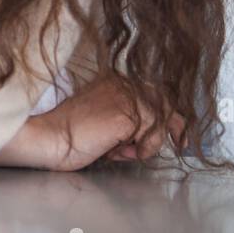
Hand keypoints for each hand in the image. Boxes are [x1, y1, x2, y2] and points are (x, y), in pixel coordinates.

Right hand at [0, 74, 185, 171]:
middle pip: (166, 101)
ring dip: (146, 143)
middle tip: (182, 143)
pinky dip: (141, 150)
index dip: (169, 112)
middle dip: (175, 125)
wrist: (51, 138)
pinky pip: (152, 137)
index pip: (154, 92)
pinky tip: (118, 150)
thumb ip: (127, 118)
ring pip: (158, 123)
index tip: (178, 131)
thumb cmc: (69, 133)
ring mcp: (125, 98)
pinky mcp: (127, 115)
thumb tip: (154, 130)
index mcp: (114, 82)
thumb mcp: (103, 118)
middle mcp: (122, 84)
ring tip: (121, 150)